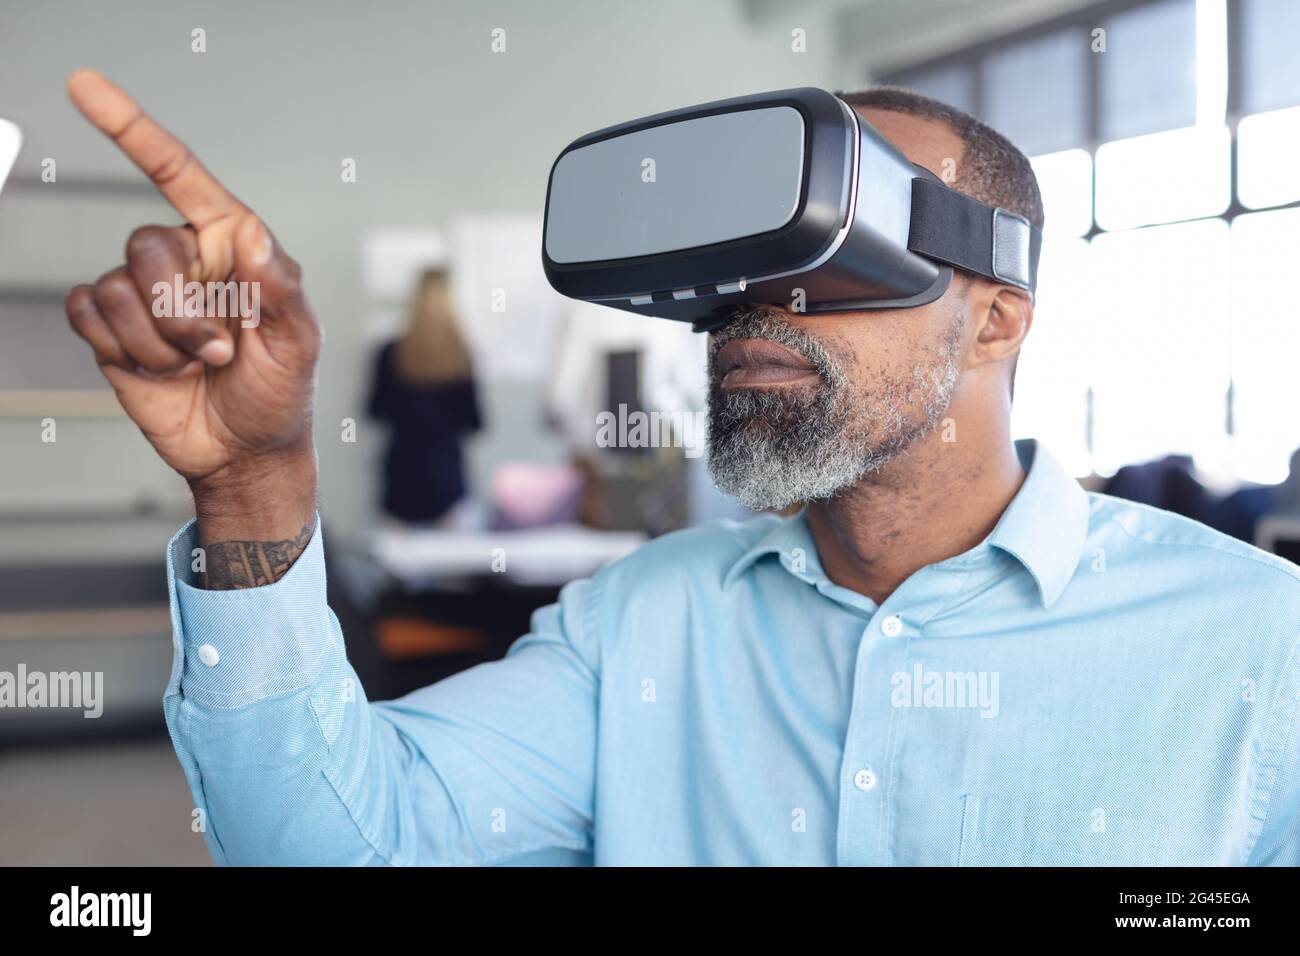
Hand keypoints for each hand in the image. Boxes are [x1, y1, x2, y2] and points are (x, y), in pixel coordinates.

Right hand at [64, 70, 318, 562]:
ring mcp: (145, 294)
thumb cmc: (280, 394)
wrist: (243, 453)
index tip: (85, 86)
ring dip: (157, 341)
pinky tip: (155, 369)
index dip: (132, 129)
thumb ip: (279, 288)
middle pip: (145, 246)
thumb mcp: (298, 343)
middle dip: (180, 311)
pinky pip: (86, 313)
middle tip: (218, 352)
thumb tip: (252, 237)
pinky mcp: (111, 328)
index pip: (179, 174)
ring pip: (114, 287)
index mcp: (230, 244)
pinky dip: (121, 348)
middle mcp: (185, 259)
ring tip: (194, 367)